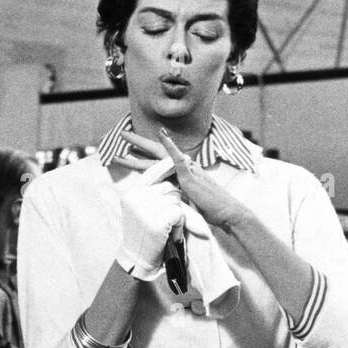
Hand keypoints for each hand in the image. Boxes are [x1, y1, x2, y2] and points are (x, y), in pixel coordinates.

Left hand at [113, 130, 247, 233]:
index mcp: (180, 174)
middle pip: (155, 153)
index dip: (142, 157)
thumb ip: (175, 197)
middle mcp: (182, 168)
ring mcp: (186, 170)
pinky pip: (178, 159)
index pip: (158, 163)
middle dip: (138, 144)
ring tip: (126, 137)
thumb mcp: (186, 203)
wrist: (225, 213)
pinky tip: (162, 135)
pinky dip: (170, 146)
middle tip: (121, 136)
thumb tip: (164, 202)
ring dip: (142, 145)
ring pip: (159, 155)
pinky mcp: (190, 175)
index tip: (128, 152)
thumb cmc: (209, 210)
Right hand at [116, 160, 182, 279]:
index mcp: (131, 194)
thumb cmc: (142, 235)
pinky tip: (169, 233)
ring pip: (175, 199)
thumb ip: (147, 192)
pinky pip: (177, 213)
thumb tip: (165, 173)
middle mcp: (136, 200)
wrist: (138, 260)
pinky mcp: (156, 223)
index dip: (166, 166)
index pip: (152, 172)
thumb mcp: (138, 209)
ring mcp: (145, 211)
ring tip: (166, 227)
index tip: (178, 159)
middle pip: (168, 186)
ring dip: (176, 213)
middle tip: (165, 217)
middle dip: (173, 199)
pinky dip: (178, 224)